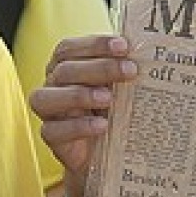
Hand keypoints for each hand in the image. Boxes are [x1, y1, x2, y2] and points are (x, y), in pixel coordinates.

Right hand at [31, 35, 136, 196]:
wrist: (102, 152)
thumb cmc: (109, 109)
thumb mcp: (117, 87)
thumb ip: (122, 70)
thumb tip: (147, 54)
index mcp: (65, 65)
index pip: (70, 48)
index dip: (95, 44)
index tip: (123, 45)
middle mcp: (52, 84)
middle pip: (65, 70)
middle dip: (99, 68)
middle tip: (129, 70)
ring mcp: (48, 111)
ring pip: (48, 97)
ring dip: (80, 95)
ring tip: (109, 98)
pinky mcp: (51, 136)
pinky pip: (54, 130)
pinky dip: (78, 126)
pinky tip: (101, 125)